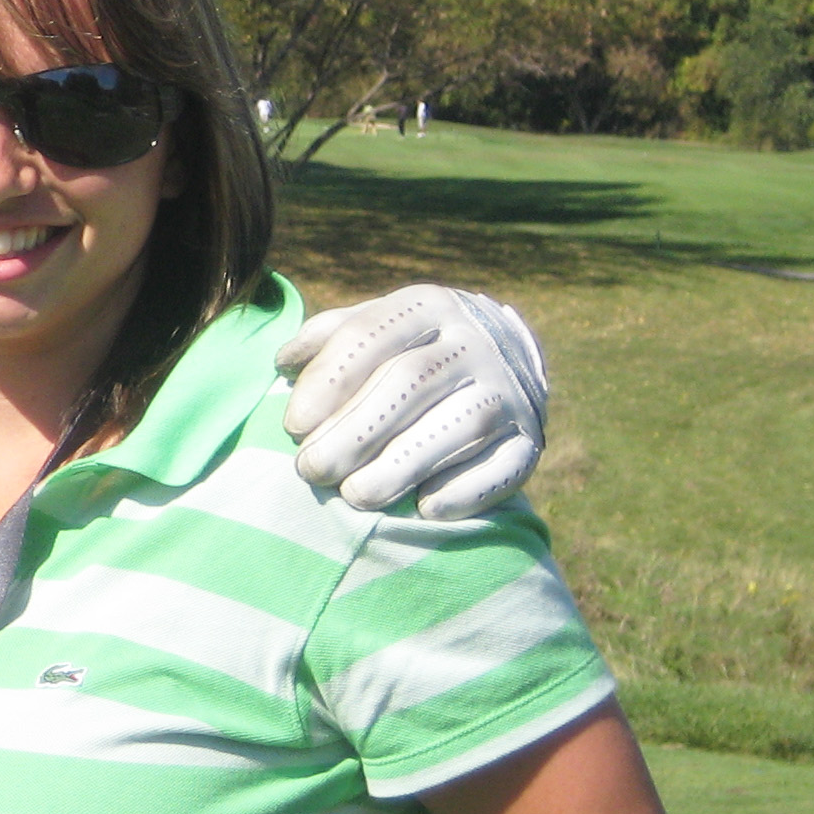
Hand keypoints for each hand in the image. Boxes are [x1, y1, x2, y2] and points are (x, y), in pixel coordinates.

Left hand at [277, 285, 547, 518]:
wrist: (504, 360)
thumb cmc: (411, 349)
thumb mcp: (375, 326)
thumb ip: (327, 338)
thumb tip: (282, 363)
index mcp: (428, 305)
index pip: (370, 335)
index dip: (328, 381)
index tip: (293, 426)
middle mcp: (475, 341)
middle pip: (410, 383)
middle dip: (354, 433)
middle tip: (311, 470)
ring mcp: (510, 389)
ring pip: (459, 426)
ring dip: (402, 466)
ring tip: (355, 496)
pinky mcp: (531, 438)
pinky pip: (505, 466)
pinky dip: (466, 491)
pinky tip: (425, 509)